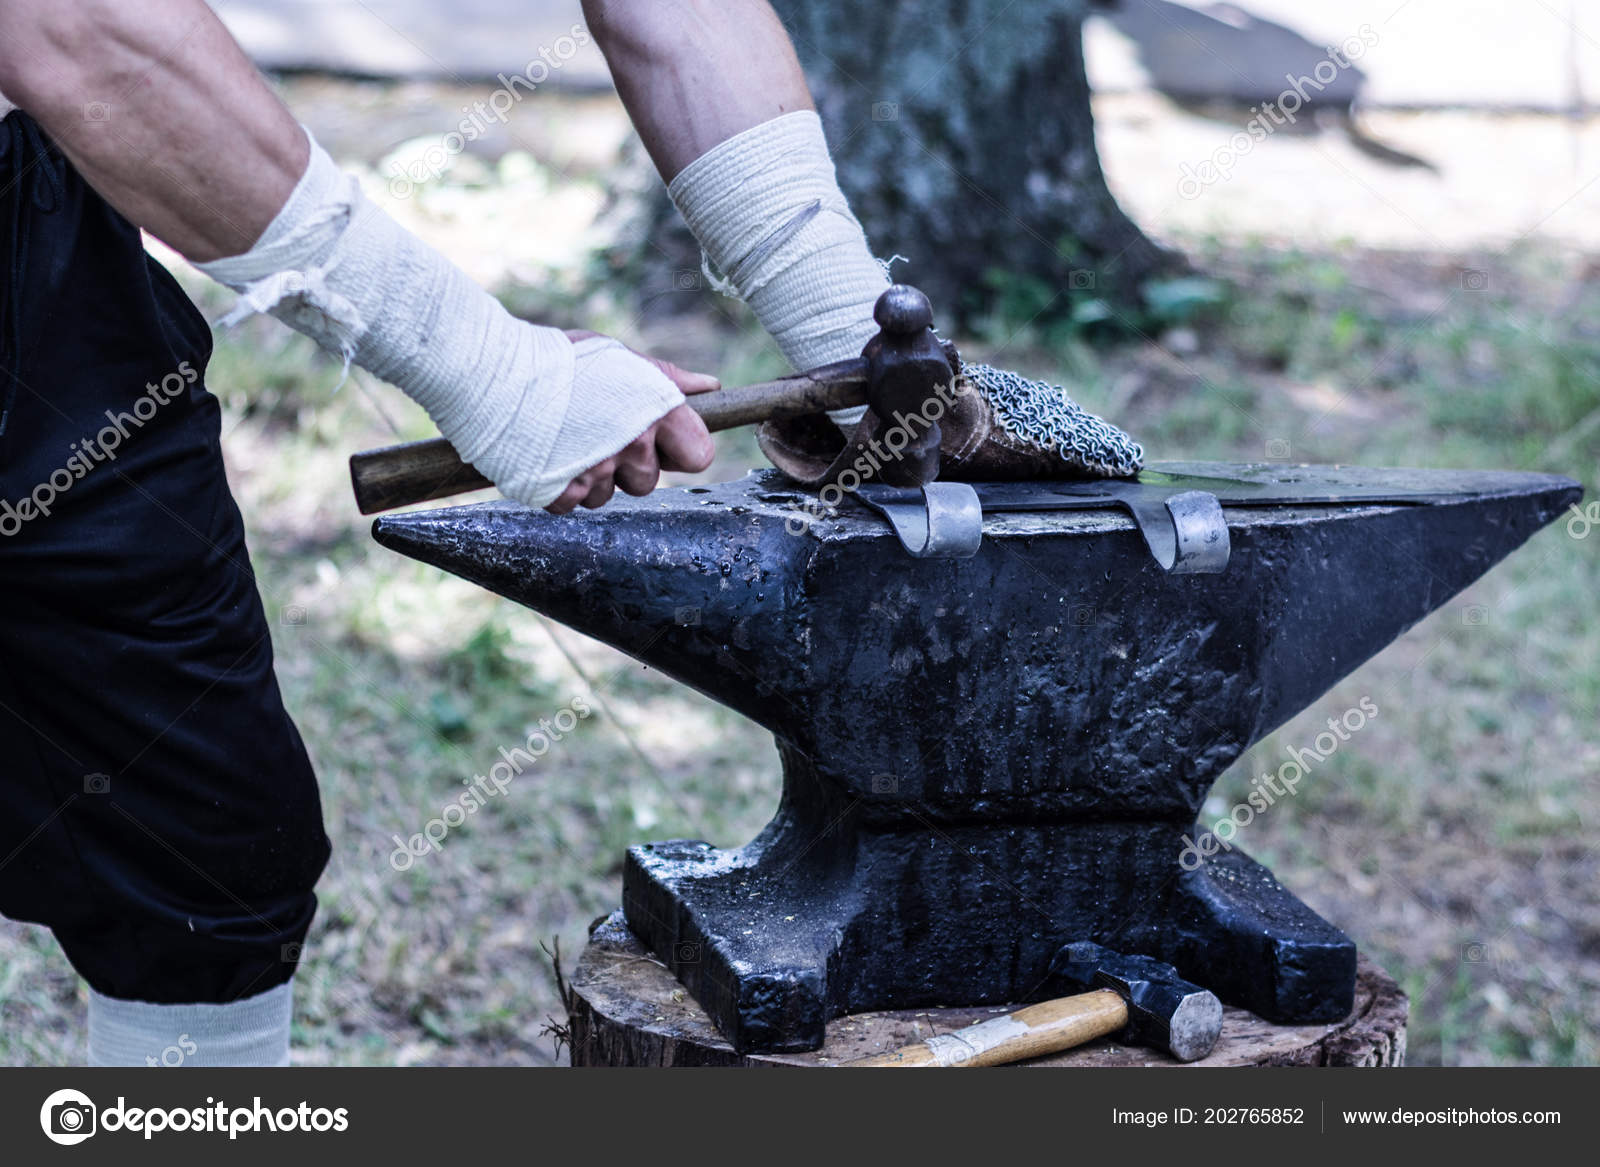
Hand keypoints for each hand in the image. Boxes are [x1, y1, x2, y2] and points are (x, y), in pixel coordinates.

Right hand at [544, 331, 718, 514]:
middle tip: (597, 433)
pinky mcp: (560, 492)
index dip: (679, 450)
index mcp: (656, 410)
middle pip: (646, 481)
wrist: (494, 372)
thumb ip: (668, 378)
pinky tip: (548, 455)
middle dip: (627, 465)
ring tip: (567, 440)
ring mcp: (596, 472)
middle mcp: (632, 445)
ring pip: (607, 495)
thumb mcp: (620, 358)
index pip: (699, 455)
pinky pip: (572, 502)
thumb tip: (710, 387)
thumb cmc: (561, 360)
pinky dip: (560, 486)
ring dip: (592, 477)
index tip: (659, 439)